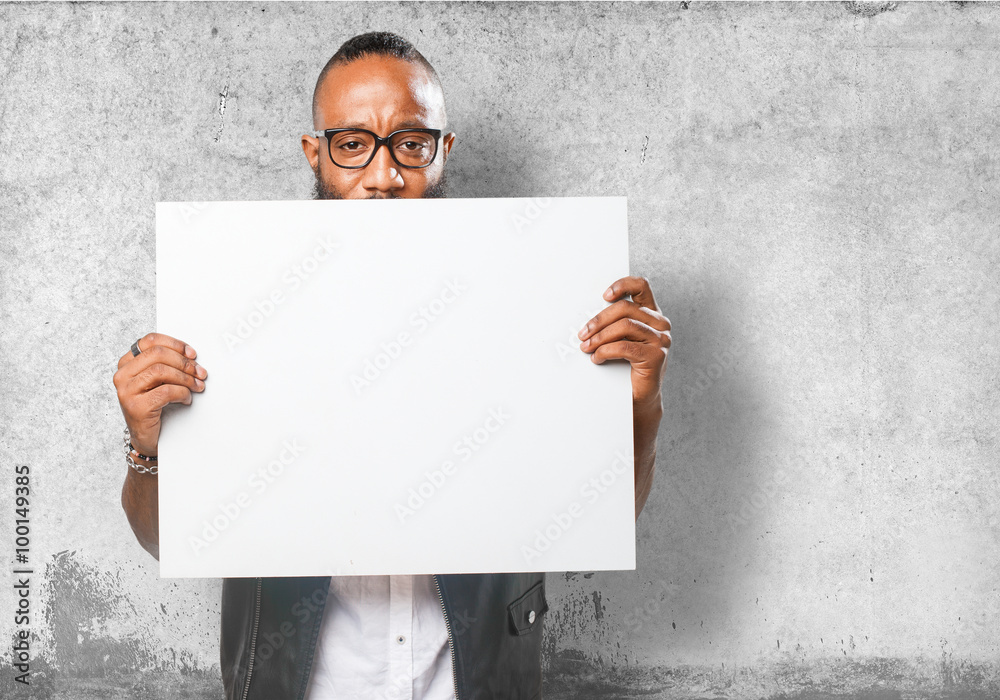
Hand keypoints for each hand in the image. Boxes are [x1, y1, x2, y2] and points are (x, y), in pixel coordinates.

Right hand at [114, 333, 206, 455]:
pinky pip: (165, 391)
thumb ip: (166, 364)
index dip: (175, 344)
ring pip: (161, 371)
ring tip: (197, 386)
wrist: (147, 437)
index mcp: (127, 363)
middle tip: (200, 372)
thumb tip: (191, 356)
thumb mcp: (158, 381)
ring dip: (186, 378)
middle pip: (157, 354)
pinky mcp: (135, 407)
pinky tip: (186, 399)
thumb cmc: (155, 406)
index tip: (192, 353)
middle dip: (184, 362)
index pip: (150, 341)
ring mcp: (126, 391)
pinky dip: (182, 394)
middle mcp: (122, 375)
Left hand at [577, 276, 670, 410]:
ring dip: (600, 337)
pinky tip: (597, 358)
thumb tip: (588, 318)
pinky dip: (605, 351)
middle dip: (599, 320)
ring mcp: (661, 340)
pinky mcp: (657, 356)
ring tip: (587, 347)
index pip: (642, 286)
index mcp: (652, 314)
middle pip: (625, 308)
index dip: (622, 285)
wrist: (640, 396)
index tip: (604, 295)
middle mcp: (660, 324)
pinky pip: (625, 347)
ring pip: (624, 326)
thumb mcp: (621, 339)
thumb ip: (614, 324)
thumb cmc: (627, 366)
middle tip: (582, 333)